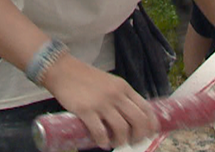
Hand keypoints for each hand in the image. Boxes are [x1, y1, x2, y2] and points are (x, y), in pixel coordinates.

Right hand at [42, 55, 158, 148]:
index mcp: (124, 87)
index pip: (146, 108)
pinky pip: (100, 132)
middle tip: (133, 142)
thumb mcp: (109, 83)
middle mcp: (116, 94)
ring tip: (115, 143)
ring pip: (122, 128)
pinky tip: (102, 143)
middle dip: (139, 136)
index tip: (150, 134)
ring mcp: (102, 102)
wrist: (63, 70)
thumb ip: (119, 96)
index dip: (151, 124)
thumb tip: (128, 117)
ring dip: (121, 141)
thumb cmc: (85, 78)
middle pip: (138, 120)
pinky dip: (103, 141)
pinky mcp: (86, 110)